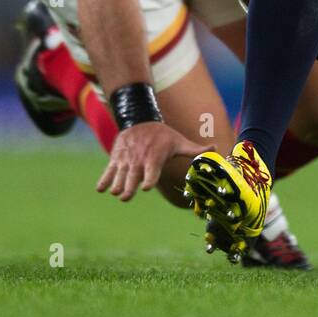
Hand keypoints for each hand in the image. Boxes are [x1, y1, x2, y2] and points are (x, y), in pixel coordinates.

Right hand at [95, 121, 210, 201]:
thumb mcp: (179, 141)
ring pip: (119, 175)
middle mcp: (139, 160)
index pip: (151, 171)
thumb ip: (195, 150)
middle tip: (126, 196)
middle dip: (129, 187)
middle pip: (132, 176)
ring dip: (117, 184)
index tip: (145, 187)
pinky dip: (104, 179)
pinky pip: (108, 170)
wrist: (140, 119)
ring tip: (116, 192)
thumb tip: (217, 149)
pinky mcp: (115, 159)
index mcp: (155, 158)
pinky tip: (101, 189)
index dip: (148, 179)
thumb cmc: (163, 135)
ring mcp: (126, 160)